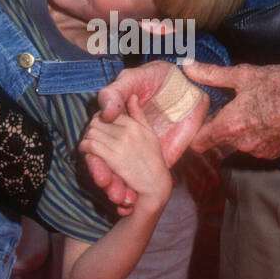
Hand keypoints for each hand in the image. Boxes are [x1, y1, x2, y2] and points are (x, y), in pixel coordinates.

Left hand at [78, 97, 171, 212]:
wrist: (155, 185)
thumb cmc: (153, 161)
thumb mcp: (149, 134)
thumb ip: (139, 115)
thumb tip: (132, 97)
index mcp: (135, 124)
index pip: (110, 113)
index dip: (100, 119)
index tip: (99, 127)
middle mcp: (128, 131)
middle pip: (97, 121)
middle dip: (91, 128)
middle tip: (90, 136)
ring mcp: (121, 144)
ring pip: (92, 132)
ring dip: (86, 138)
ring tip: (87, 144)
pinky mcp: (114, 158)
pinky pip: (91, 145)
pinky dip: (84, 148)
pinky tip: (85, 152)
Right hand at [85, 63, 208, 206]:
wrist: (186, 88)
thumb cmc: (156, 78)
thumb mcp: (134, 79)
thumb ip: (117, 93)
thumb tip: (105, 113)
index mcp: (110, 121)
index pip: (93, 144)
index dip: (93, 159)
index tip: (98, 170)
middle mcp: (119, 137)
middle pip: (102, 163)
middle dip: (103, 176)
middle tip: (107, 184)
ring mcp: (135, 148)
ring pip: (116, 174)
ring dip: (114, 188)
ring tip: (121, 197)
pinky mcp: (153, 157)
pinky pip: (136, 178)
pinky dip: (129, 192)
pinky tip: (129, 201)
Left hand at [181, 61, 279, 159]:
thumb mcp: (244, 75)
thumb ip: (212, 74)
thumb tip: (188, 66)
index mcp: (230, 127)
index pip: (198, 144)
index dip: (196, 131)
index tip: (201, 118)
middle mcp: (243, 145)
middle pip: (217, 144)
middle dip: (218, 129)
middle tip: (224, 109)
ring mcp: (260, 152)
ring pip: (237, 146)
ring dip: (238, 133)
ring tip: (248, 111)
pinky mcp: (276, 154)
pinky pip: (256, 148)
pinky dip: (255, 137)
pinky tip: (264, 119)